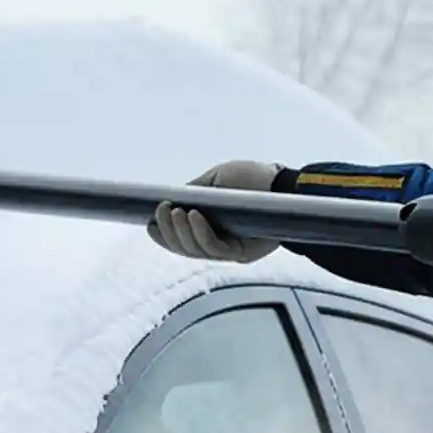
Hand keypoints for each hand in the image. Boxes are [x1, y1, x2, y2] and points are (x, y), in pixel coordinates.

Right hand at [148, 160, 283, 262]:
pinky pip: (215, 249)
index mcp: (209, 228)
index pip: (180, 240)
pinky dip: (200, 233)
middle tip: (161, 211)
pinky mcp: (243, 253)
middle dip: (168, 231)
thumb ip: (194, 192)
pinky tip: (194, 217)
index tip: (149, 225)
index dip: (163, 236)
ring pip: (195, 251)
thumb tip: (172, 199)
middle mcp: (218, 243)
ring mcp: (230, 251)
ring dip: (181, 232)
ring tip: (175, 213)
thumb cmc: (254, 179)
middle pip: (184, 248)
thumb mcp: (216, 179)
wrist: (284, 184)